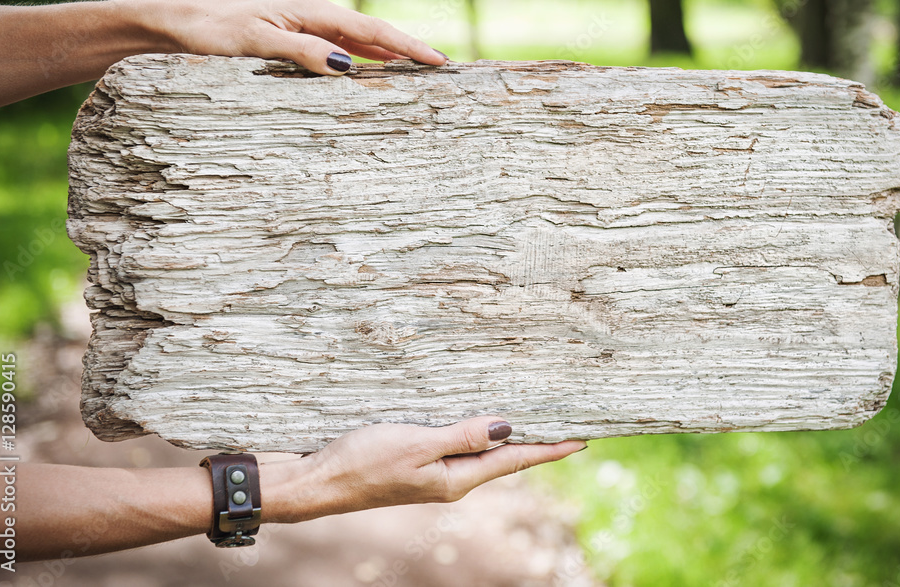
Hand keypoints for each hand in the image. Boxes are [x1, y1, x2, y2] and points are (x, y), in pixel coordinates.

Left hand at [159, 0, 448, 75]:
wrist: (180, 27)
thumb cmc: (214, 34)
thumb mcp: (257, 45)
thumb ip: (303, 53)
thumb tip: (347, 65)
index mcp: (313, 12)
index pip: (373, 31)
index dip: (409, 47)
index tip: (439, 62)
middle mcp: (316, 16)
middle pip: (375, 34)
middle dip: (410, 50)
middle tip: (444, 70)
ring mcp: (309, 28)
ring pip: (362, 43)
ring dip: (391, 57)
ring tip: (422, 73)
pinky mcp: (298, 41)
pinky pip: (343, 51)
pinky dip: (366, 61)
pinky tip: (378, 73)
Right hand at [262, 416, 586, 522]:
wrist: (318, 482)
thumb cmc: (363, 463)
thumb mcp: (416, 444)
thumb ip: (461, 435)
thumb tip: (507, 426)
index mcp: (456, 479)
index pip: (514, 461)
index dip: (549, 449)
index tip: (581, 439)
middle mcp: (450, 479)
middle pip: (503, 458)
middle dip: (536, 441)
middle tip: (566, 423)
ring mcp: (433, 473)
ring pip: (481, 451)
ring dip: (508, 435)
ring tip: (533, 417)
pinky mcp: (416, 462)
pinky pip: (457, 446)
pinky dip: (475, 431)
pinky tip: (478, 421)